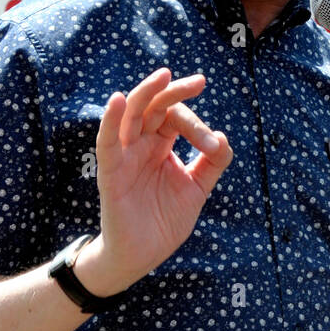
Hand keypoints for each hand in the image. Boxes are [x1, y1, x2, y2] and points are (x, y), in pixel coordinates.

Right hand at [77, 68, 232, 295]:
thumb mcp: (197, 188)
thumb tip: (223, 137)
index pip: (177, 119)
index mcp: (161, 146)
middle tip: (199, 82)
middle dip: (176, 92)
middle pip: (155, 107)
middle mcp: (141, 145)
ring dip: (146, 93)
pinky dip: (110, 119)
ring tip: (164, 76)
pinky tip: (119, 99)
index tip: (213, 146)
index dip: (198, 126)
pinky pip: (107, 141)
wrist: (142, 255)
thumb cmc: (165, 220)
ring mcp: (124, 156)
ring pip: (131, 115)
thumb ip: (212, 163)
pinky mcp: (110, 172)